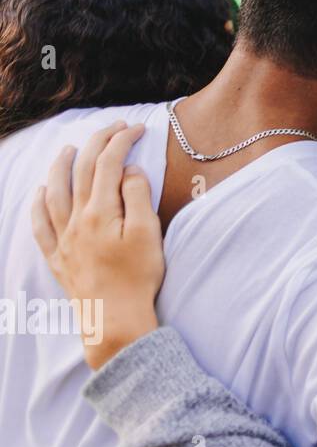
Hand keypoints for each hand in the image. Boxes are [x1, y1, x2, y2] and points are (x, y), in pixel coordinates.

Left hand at [30, 121, 163, 369]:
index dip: (122, 140)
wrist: (114, 318)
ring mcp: (64, 238)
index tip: (138, 128)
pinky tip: (40, 192)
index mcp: (100, 211)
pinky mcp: (58, 257)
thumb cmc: (137, 277)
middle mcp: (76, 220)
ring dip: (61, 166)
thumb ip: (137, 196)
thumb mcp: (148, 232)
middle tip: (114, 128)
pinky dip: (38, 204)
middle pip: (81, 171)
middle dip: (97, 143)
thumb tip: (127, 170)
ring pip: (54, 192)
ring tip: (68, 148)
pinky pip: (40, 225)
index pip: (108, 164)